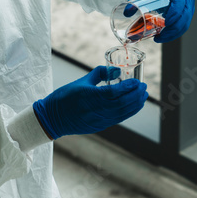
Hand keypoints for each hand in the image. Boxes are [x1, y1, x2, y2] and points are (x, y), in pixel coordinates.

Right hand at [33, 67, 147, 139]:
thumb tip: (116, 71)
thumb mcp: (81, 81)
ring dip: (135, 105)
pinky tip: (133, 106)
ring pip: (122, 113)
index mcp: (90, 97)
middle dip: (136, 96)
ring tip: (143, 97)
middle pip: (122, 104)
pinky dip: (128, 112)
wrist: (52, 118)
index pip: (115, 93)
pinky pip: (118, 119)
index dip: (129, 88)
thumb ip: (100, 74)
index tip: (138, 82)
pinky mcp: (99, 126)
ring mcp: (98, 120)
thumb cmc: (64, 97)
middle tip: (144, 88)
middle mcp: (96, 110)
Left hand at [128, 0, 194, 42]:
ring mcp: (189, 7)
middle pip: (184, 17)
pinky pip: (184, 26)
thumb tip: (127, 12)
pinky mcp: (188, 14)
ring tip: (160, 39)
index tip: (166, 23)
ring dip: (173, 34)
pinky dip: (175, 34)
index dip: (175, 14)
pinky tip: (165, 37)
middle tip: (159, 36)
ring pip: (185, 24)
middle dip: (172, 30)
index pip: (180, 4)